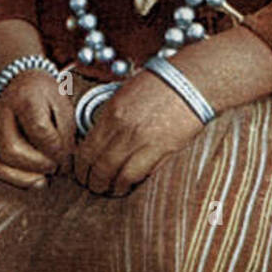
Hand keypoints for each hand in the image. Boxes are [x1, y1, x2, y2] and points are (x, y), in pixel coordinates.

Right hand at [0, 71, 74, 189]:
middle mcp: (2, 112)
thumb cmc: (46, 96)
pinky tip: (36, 180)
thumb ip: (66, 132)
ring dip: (27, 176)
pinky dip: (15, 179)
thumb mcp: (63, 104)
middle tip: (57, 164)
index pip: (39, 130)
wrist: (22, 82)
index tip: (67, 152)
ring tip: (48, 172)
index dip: (57, 147)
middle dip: (39, 164)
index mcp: (25, 98)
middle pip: (12, 149)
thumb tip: (64, 163)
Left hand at [73, 69, 204, 196]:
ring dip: (110, 187)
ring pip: (116, 175)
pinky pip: (138, 174)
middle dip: (92, 181)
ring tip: (110, 191)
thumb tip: (99, 137)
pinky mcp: (161, 149)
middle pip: (98, 166)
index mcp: (111, 111)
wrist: (191, 81)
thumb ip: (110, 115)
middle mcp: (122, 127)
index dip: (81, 167)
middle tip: (92, 186)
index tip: (82, 173)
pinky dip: (130, 183)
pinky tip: (128, 185)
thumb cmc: (161, 83)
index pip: (87, 149)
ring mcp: (141, 140)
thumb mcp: (125, 92)